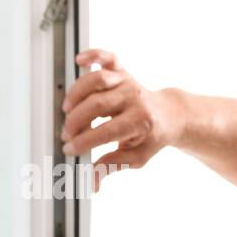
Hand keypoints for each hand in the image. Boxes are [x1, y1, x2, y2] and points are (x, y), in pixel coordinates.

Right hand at [60, 48, 182, 190]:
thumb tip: (92, 182)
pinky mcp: (123, 71)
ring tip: (67, 109)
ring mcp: (128, 82)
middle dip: (76, 122)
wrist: (170, 115)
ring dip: (76, 93)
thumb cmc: (151, 136)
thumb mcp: (136, 158)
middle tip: (66, 134)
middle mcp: (134, 98)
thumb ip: (111, 166)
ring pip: (97, 80)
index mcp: (140, 122)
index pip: (106, 132)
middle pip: (97, 105)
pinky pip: (109, 57)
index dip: (84, 142)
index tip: (70, 149)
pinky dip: (94, 55)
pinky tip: (80, 60)